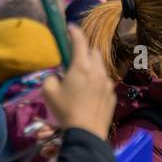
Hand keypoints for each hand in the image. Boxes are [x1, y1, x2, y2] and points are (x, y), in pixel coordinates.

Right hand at [41, 25, 114, 141]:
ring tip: (82, 78)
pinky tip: (90, 94)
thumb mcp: (49, 92)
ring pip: (101, 66)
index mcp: (81, 66)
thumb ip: (51, 77)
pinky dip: (97, 81)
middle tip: (75, 59)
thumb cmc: (66, 110)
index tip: (69, 28)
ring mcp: (107, 83)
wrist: (86, 134)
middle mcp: (97, 70)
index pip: (79, 40)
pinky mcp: (113, 95)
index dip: (73, 31)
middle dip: (85, 50)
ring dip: (92, 66)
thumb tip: (57, 76)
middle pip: (94, 51)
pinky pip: (104, 82)